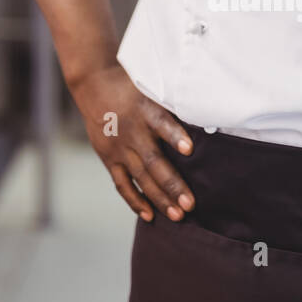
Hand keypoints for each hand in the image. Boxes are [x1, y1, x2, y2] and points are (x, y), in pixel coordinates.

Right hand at [71, 64, 194, 222]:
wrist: (93, 85)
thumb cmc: (132, 89)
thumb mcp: (152, 89)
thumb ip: (172, 108)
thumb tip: (208, 120)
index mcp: (146, 111)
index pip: (162, 123)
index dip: (175, 136)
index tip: (190, 149)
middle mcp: (132, 132)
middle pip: (154, 161)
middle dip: (173, 184)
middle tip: (191, 204)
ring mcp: (119, 148)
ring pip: (141, 178)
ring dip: (159, 198)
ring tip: (178, 216)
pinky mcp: (109, 158)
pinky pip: (122, 184)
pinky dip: (135, 201)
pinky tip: (150, 216)